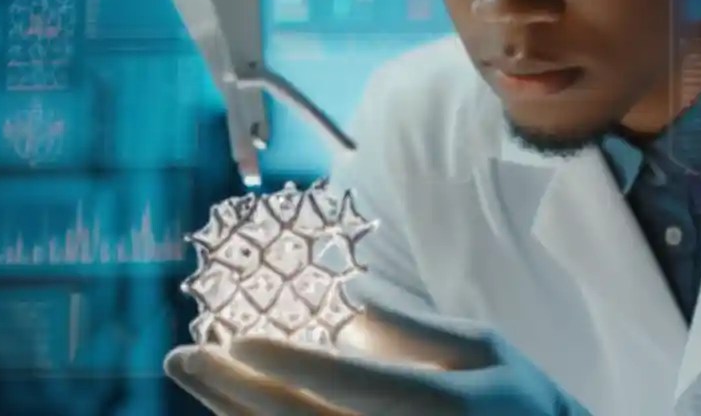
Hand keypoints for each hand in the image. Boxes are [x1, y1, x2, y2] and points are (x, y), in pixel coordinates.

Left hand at [164, 302, 588, 415]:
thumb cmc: (519, 402)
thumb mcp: (486, 350)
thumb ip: (416, 327)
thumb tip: (349, 297)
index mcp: (445, 407)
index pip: (349, 384)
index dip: (287, 362)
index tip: (233, 337)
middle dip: (233, 391)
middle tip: (181, 354)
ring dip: (231, 414)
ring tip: (190, 373)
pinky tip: (227, 406)